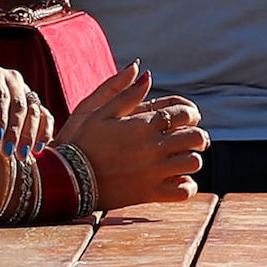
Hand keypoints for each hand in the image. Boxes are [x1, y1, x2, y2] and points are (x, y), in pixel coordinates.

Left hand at [0, 65, 50, 158]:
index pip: (0, 96)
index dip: (0, 118)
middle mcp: (12, 79)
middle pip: (19, 105)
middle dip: (15, 131)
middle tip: (8, 152)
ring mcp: (25, 90)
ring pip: (34, 111)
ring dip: (30, 135)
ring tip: (22, 154)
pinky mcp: (33, 102)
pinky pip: (44, 116)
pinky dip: (44, 131)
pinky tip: (38, 147)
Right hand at [60, 64, 207, 205]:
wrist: (69, 178)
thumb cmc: (82, 141)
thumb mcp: (100, 111)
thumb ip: (125, 92)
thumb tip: (146, 73)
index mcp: (144, 124)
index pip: (185, 114)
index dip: (191, 114)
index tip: (186, 118)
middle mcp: (154, 147)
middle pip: (196, 138)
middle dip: (197, 136)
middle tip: (191, 139)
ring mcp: (154, 171)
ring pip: (193, 163)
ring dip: (191, 159)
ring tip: (182, 158)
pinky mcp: (150, 193)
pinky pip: (183, 192)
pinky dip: (187, 187)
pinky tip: (179, 181)